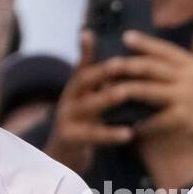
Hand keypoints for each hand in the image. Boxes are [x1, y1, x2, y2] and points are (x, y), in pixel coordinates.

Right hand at [42, 30, 132, 173]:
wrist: (63, 161)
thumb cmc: (84, 127)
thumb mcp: (89, 102)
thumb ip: (101, 83)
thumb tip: (113, 57)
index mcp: (75, 88)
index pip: (83, 64)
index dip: (88, 49)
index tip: (92, 33)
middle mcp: (68, 100)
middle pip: (82, 81)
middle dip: (102, 71)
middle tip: (121, 63)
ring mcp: (67, 119)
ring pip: (87, 106)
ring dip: (106, 98)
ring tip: (124, 93)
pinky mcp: (70, 140)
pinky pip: (92, 136)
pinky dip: (111, 134)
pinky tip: (129, 133)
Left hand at [106, 30, 192, 148]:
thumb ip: (187, 73)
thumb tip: (162, 69)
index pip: (165, 49)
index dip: (144, 42)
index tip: (125, 36)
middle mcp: (189, 78)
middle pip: (151, 67)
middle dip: (127, 65)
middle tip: (107, 64)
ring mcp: (185, 97)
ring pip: (148, 90)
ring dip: (126, 90)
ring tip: (108, 92)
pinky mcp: (183, 119)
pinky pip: (155, 120)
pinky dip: (141, 124)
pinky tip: (128, 127)